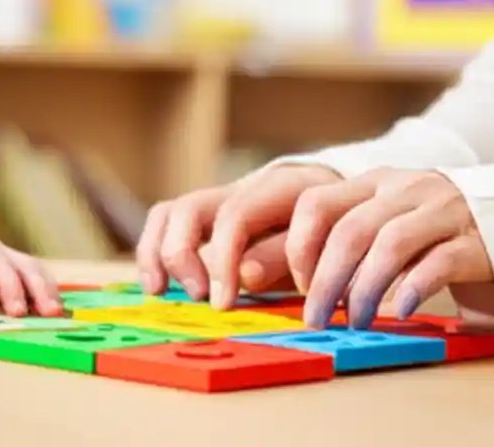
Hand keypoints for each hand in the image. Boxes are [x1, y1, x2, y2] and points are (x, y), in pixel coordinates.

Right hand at [136, 164, 342, 305]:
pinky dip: (154, 252)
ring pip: (168, 213)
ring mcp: (219, 202)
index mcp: (277, 188)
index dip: (222, 260)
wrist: (340, 204)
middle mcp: (240, 189)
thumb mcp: (324, 241)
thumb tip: (245, 275)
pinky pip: (166, 225)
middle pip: (188, 208)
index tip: (223, 304)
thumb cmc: (333, 230)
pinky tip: (157, 285)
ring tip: (159, 291)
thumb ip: (286, 254)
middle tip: (198, 296)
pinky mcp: (206, 219)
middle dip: (182, 255)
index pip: (234, 216)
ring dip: (157, 252)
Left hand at [287, 168, 493, 329]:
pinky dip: (412, 290)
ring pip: (389, 245)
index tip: (301, 287)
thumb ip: (359, 244)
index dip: (299, 249)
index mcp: (377, 182)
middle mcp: (406, 188)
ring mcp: (444, 211)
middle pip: (348, 230)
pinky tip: (400, 312)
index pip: (316, 203)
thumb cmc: (449, 232)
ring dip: (363, 290)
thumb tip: (309, 290)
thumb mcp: (397, 221)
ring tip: (356, 321)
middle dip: (324, 281)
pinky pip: (437, 264)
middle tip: (316, 319)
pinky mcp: (478, 242)